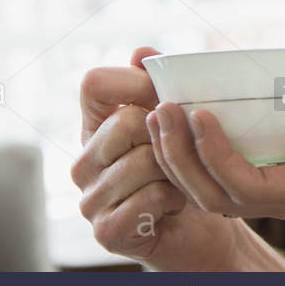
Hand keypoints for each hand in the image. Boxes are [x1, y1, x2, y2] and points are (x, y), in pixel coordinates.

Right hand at [71, 46, 241, 270]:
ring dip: (177, 170)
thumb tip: (141, 52)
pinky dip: (173, 198)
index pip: (94, 83)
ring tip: (182, 180)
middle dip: (168, 134)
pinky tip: (174, 204)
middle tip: (184, 151)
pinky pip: (149, 197)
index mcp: (94, 127)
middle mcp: (83, 162)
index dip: (135, 81)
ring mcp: (90, 199)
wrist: (201, 232)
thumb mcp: (177, 123)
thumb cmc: (189, 170)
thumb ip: (159, 86)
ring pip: (143, 161)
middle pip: (125, 120)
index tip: (167, 94)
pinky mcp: (107, 231)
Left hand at [148, 75, 284, 265]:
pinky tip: (173, 123)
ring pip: (204, 193)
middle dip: (179, 155)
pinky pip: (212, 180)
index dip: (216, 155)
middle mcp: (277, 201)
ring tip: (156, 112)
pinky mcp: (259, 187)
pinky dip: (186, 155)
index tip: (199, 114)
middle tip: (160, 107)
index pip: (247, 186)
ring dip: (174, 156)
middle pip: (212, 195)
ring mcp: (264, 198)